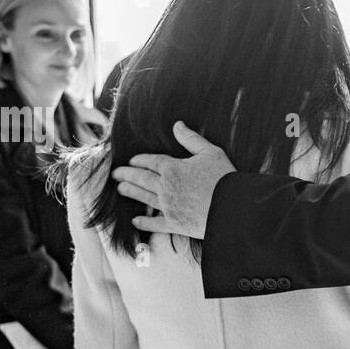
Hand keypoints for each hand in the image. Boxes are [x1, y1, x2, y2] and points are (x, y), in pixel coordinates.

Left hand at [110, 121, 236, 239]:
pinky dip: (144, 222)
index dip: (139, 160)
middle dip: (127, 174)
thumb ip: (191, 139)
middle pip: (141, 178)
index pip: (150, 161)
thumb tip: (177, 125)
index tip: (132, 160)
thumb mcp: (210, 152)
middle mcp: (165, 187)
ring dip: (130, 192)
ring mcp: (168, 206)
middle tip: (116, 174)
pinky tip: (135, 220)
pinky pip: (154, 222)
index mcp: (172, 168)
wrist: (233, 208)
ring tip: (120, 189)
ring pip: (143, 197)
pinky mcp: (174, 223)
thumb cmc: (224, 178)